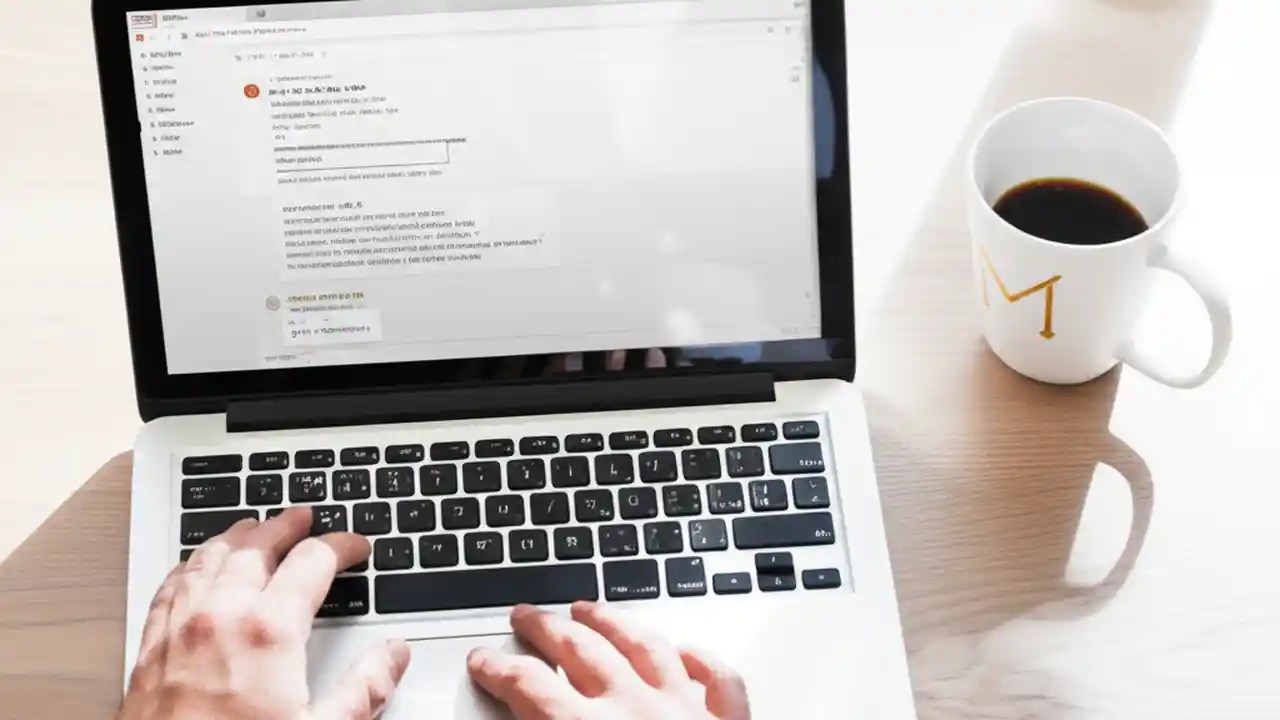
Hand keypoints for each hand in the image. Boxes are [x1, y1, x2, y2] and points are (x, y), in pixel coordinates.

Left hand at [117, 508, 410, 719]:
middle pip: (254, 546)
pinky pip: (169, 588)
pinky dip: (190, 566)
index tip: (355, 547)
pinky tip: (194, 568)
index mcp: (268, 633)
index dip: (340, 546)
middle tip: (303, 517)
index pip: (312, 562)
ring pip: (207, 559)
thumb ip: (364, 689)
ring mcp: (179, 632)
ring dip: (235, 537)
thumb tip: (392, 655)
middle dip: (284, 526)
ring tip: (252, 528)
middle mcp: (219, 619)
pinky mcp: (149, 653)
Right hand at [468, 603, 749, 719]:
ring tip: (589, 608)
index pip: (529, 687)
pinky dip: (701, 659)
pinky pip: (718, 680)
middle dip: (547, 628)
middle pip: (582, 651)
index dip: (499, 670)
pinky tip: (686, 649)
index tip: (482, 661)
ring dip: (612, 621)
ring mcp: (686, 712)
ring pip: (645, 644)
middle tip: (527, 616)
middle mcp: (637, 711)